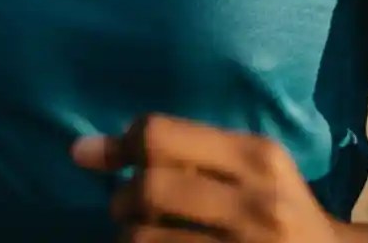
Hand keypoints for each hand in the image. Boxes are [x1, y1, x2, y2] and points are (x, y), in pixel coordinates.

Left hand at [72, 114, 341, 242]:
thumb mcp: (254, 169)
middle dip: (122, 200)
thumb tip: (89, 150)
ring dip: (130, 236)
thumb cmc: (278, 209)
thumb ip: (192, 152)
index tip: (88, 155)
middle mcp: (256, 203)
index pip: (161, 135)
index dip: (116, 145)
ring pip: (146, 238)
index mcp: (258, 156)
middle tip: (125, 209)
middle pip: (149, 189)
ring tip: (141, 234)